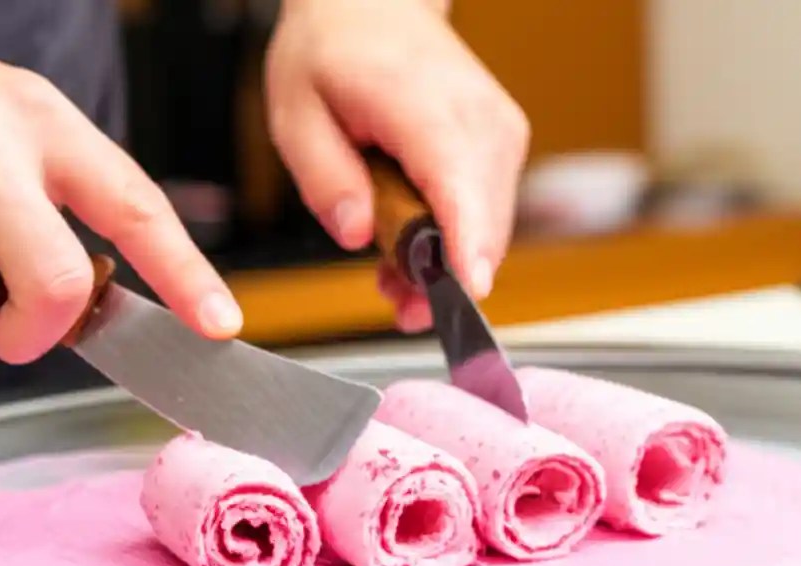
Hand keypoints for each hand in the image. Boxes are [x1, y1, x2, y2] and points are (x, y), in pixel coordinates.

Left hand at [265, 0, 529, 330]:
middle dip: (441, 280)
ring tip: (390, 273)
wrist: (375, 7)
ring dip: (445, 265)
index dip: (465, 248)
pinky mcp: (503, 147)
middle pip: (482, 226)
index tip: (466, 294)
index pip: (460, 188)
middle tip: (395, 302)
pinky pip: (487, 213)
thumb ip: (324, 179)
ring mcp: (500, 134)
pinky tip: (413, 244)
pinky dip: (454, 239)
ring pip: (490, 230)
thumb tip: (356, 233)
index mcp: (424, 108)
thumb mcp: (296, 114)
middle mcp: (480, 121)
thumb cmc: (334, 53)